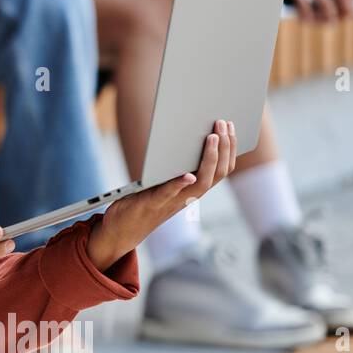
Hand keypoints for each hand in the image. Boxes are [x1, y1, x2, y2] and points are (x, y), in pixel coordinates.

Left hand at [87, 120, 237, 269]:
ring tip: (212, 137)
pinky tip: (188, 175)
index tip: (230, 126)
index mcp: (192, 189)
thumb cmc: (143, 200)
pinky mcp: (151, 204)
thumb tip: (185, 134)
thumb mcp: (163, 180)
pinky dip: (179, 185)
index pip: (221, 169)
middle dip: (225, 147)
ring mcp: (172, 202)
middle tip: (223, 123)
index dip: (230, 148)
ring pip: (202, 183)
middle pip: (218, 172)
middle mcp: (188, 196)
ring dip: (210, 159)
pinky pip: (168, 194)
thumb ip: (174, 165)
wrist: (123, 229)